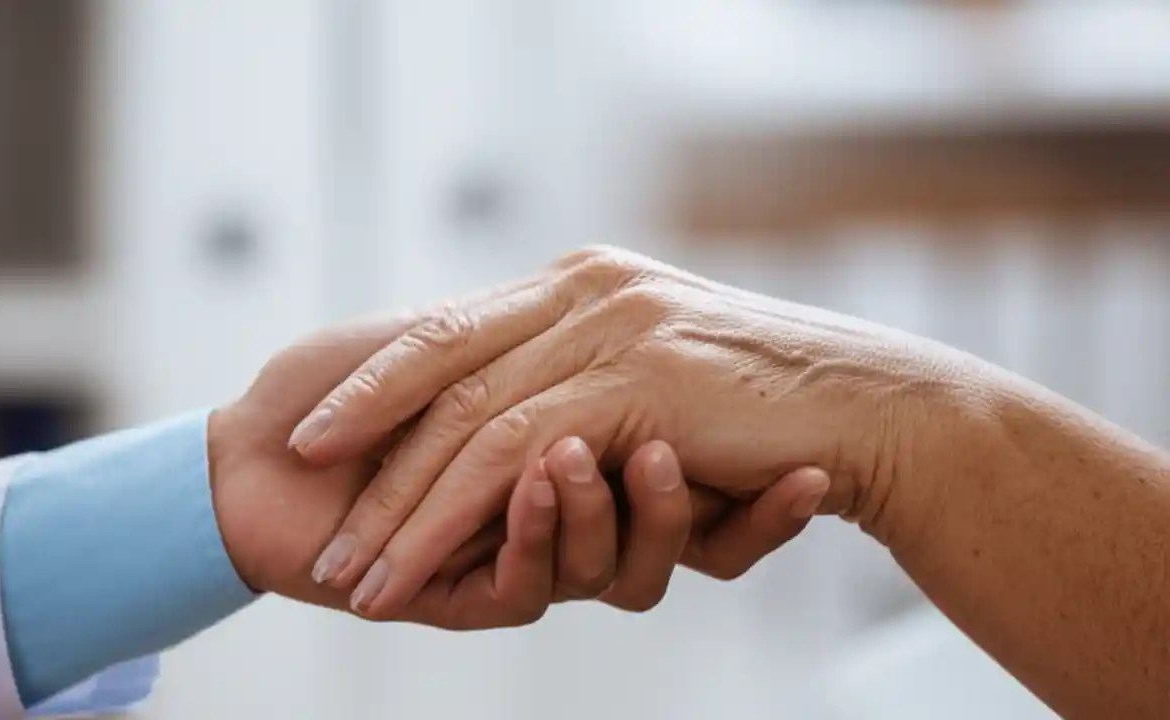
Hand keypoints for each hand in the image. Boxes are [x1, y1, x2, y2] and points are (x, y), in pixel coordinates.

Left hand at [290, 247, 886, 616]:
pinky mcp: (639, 385)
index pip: (450, 328)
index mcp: (581, 283)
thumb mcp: (657, 371)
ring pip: (468, 423)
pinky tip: (409, 569)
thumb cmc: (772, 398)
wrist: (878, 404)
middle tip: (297, 493)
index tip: (316, 429)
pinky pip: (516, 458)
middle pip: (439, 368)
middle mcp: (587, 293)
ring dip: (401, 507)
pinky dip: (452, 520)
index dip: (375, 379)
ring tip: (347, 572)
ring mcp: (612, 333)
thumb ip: (585, 374)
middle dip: (364, 441)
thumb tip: (526, 424)